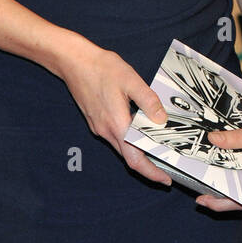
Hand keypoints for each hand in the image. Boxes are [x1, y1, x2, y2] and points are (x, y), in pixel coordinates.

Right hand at [57, 36, 173, 187]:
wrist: (74, 62)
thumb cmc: (101, 68)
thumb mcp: (131, 80)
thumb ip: (148, 101)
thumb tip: (162, 120)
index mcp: (117, 124)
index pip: (135, 159)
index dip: (151, 173)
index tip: (165, 180)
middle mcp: (106, 131)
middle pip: (129, 158)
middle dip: (149, 167)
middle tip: (167, 170)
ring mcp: (99, 127)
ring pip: (122, 148)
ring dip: (139, 154)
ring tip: (158, 152)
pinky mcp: (96, 121)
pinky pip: (116, 138)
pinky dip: (130, 142)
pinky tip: (140, 133)